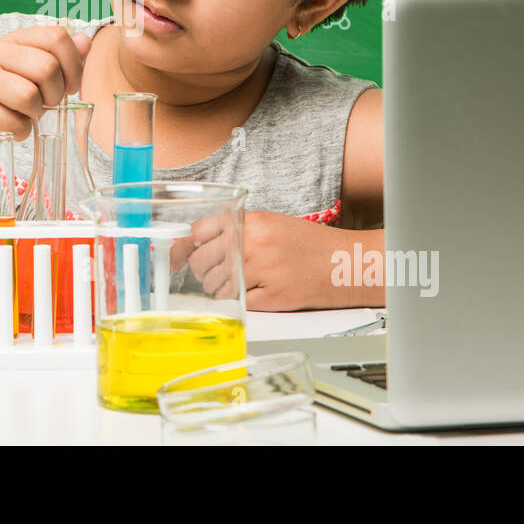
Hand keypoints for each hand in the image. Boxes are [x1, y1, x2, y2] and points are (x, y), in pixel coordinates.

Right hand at [0, 25, 91, 141]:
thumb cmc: (5, 95)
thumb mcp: (32, 72)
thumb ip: (61, 57)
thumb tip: (85, 41)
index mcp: (16, 39)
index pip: (56, 37)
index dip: (73, 65)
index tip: (70, 86)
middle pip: (46, 67)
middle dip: (55, 94)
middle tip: (45, 104)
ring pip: (28, 95)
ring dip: (35, 113)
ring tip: (25, 114)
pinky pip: (13, 121)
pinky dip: (20, 130)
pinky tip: (11, 127)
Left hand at [188, 210, 383, 310]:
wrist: (345, 263)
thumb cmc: (309, 245)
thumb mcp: (270, 224)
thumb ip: (236, 228)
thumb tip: (194, 240)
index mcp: (251, 221)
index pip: (200, 231)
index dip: (185, 246)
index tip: (178, 255)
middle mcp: (253, 242)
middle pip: (202, 261)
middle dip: (202, 270)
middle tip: (214, 271)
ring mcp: (261, 270)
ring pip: (215, 285)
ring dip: (218, 287)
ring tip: (238, 282)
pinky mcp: (270, 297)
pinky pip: (235, 302)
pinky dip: (236, 301)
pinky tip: (249, 293)